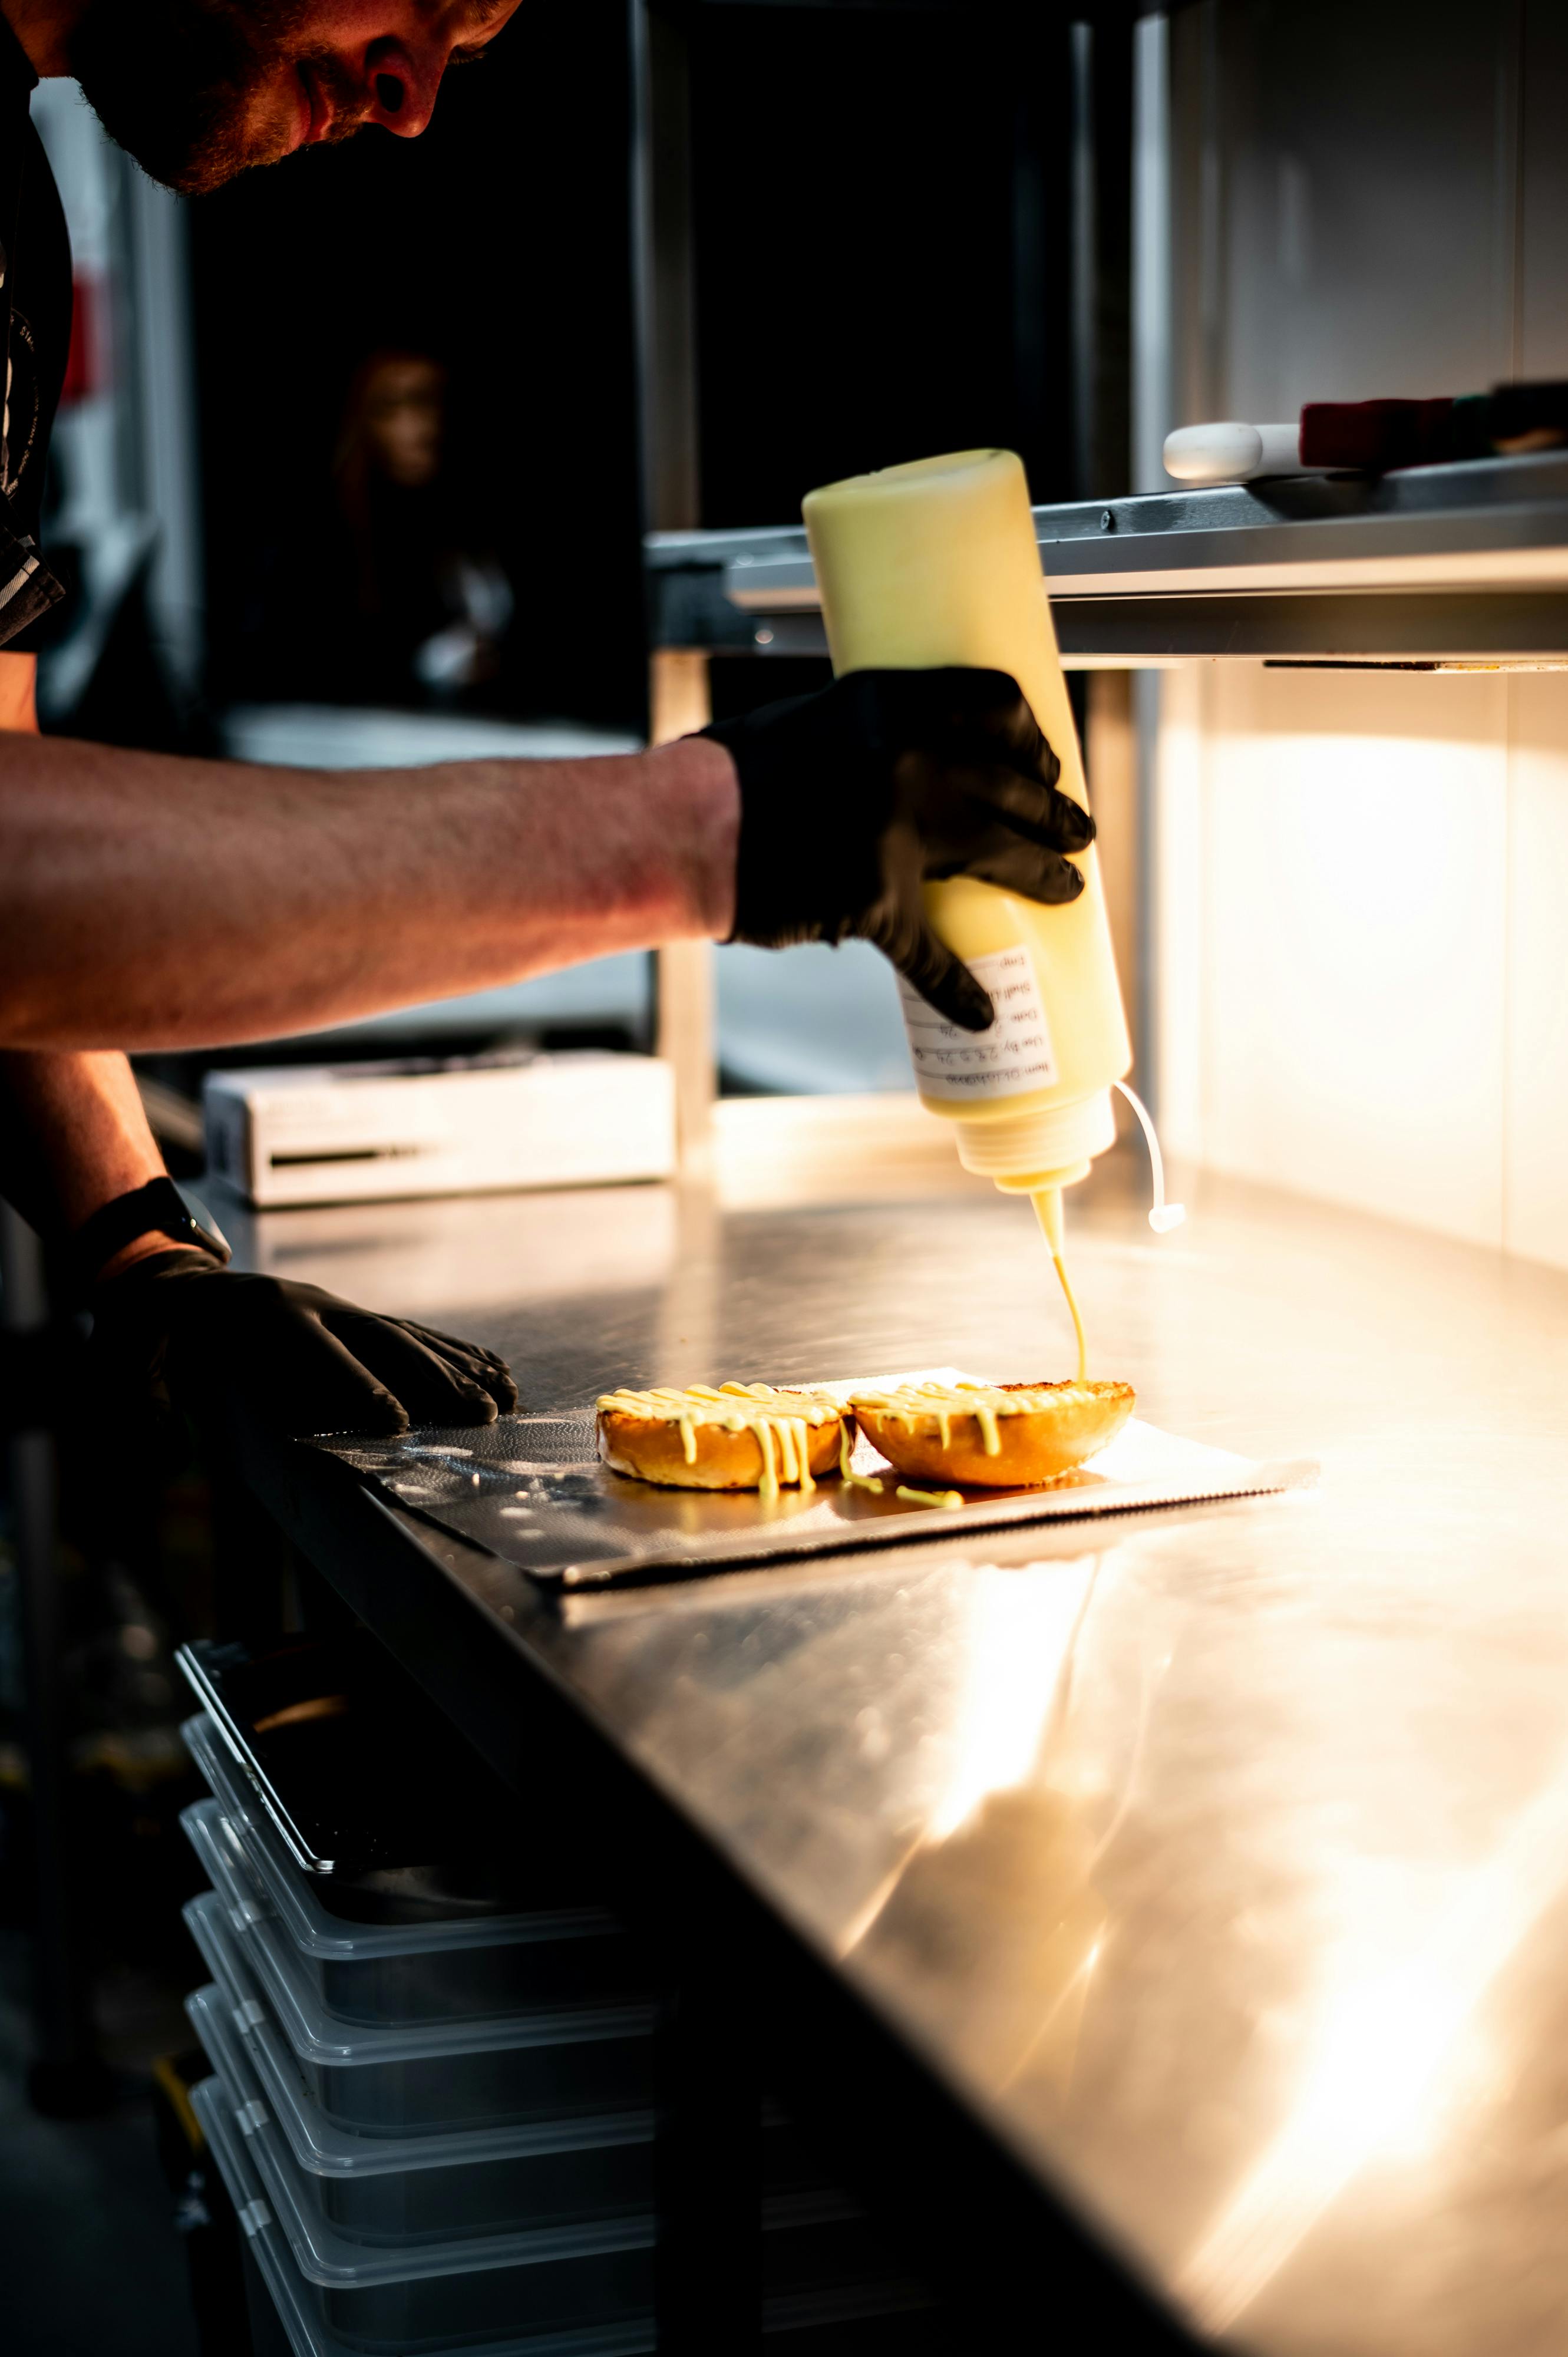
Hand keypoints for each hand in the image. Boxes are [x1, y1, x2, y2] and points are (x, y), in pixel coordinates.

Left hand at [87, 1252, 517, 1442]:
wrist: (167, 1284)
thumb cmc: (148, 1333)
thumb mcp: (128, 1362)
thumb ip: (144, 1406)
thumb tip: (165, 1455)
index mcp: (263, 1317)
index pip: (321, 1353)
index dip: (360, 1386)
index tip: (396, 1422)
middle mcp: (313, 1306)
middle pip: (384, 1340)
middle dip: (435, 1379)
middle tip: (479, 1415)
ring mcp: (337, 1308)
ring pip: (407, 1336)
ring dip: (458, 1369)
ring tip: (503, 1399)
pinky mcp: (351, 1318)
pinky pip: (411, 1334)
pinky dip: (455, 1353)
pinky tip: (492, 1371)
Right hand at [704, 667, 1093, 1029]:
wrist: (680, 833)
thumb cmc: (728, 777)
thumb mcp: (809, 725)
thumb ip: (870, 740)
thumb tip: (919, 764)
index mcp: (889, 701)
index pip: (995, 705)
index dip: (1032, 740)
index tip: (1047, 762)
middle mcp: (906, 755)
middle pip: (1010, 786)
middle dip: (1054, 814)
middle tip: (1077, 831)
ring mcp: (895, 830)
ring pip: (996, 855)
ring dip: (1041, 876)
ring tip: (1067, 890)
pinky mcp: (873, 900)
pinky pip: (931, 955)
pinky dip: (957, 989)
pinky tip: (981, 1013)